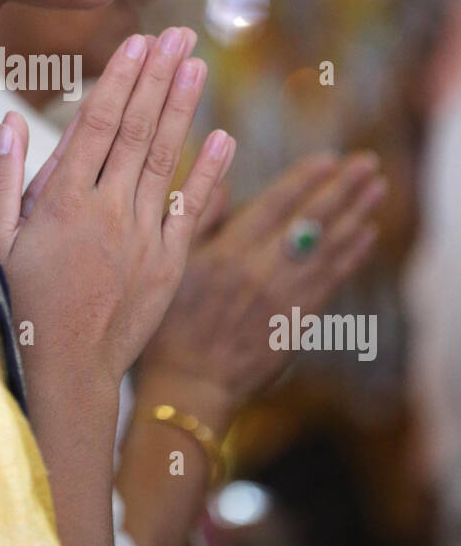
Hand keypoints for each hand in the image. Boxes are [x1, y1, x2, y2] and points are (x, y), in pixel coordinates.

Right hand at [0, 28, 235, 399]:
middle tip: (180, 34)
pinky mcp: (167, 266)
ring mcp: (142, 239)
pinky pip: (193, 210)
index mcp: (62, 204)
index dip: (120, 80)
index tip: (138, 43)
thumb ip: (1, 180)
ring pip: (166, 161)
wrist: (63, 376)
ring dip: (183, 109)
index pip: (96, 125)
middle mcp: (108, 213)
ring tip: (198, 64)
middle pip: (137, 131)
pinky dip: (210, 173)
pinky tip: (224, 137)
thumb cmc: (17, 308)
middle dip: (159, 78)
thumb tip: (7, 122)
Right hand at [136, 150, 386, 418]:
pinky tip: (366, 234)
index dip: (304, 179)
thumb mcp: (169, 265)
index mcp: (225, 253)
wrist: (189, 388)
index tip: (329, 157)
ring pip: (327, 249)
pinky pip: (330, 282)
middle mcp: (259, 271)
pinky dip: (351, 256)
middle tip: (366, 162)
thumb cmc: (168, 325)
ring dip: (356, 215)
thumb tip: (219, 179)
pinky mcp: (295, 323)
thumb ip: (197, 220)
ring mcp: (282, 299)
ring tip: (378, 189)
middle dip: (341, 189)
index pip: (273, 205)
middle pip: (309, 221)